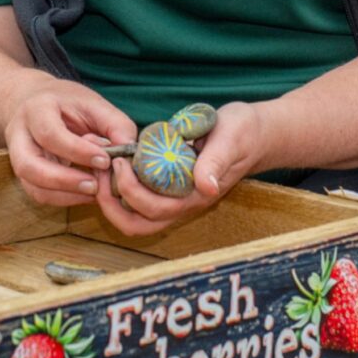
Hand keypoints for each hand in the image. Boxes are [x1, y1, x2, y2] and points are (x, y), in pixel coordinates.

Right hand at [3, 77, 136, 208]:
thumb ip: (115, 125)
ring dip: (64, 194)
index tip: (105, 160)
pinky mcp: (23, 173)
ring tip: (93, 192)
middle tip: (95, 186)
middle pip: (29, 165)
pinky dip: (62, 199)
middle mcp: (19, 133)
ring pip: (32, 185)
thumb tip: (131, 152)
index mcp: (36, 109)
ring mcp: (16, 155)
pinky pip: (37, 194)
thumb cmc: (68, 103)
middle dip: (64, 180)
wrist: (35, 101)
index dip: (78, 151)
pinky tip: (84, 194)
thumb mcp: (93, 103)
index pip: (50, 134)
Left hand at [94, 102, 268, 236]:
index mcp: (197, 196)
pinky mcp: (170, 189)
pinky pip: (139, 202)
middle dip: (111, 203)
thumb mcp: (231, 138)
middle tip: (100, 170)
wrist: (257, 134)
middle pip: (138, 224)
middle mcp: (184, 204)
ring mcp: (176, 199)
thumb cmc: (244, 133)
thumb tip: (206, 186)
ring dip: (112, 201)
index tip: (120, 161)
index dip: (130, 190)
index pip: (155, 209)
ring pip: (136, 218)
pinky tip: (113, 164)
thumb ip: (217, 161)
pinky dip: (120, 189)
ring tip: (101, 170)